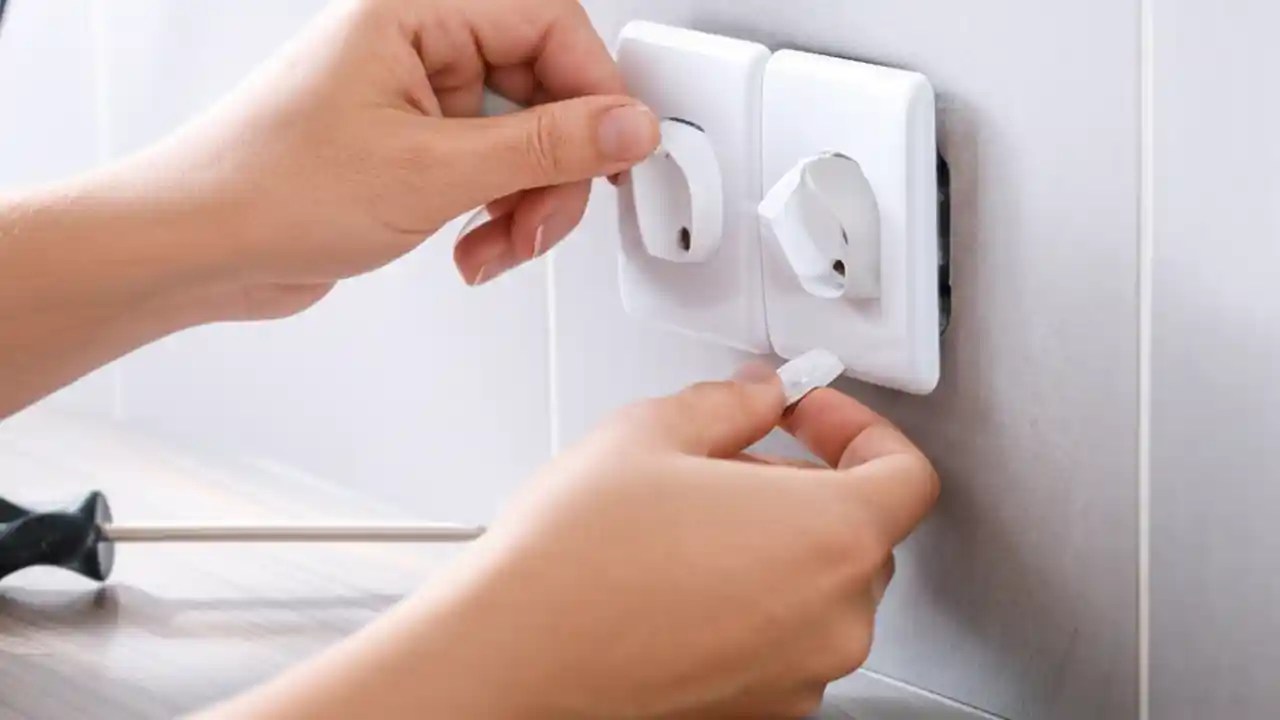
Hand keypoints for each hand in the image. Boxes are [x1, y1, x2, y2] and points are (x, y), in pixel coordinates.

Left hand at [103, 0, 657, 317]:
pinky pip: (489, 172)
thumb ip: (545, 148)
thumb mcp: (431, 172)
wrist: (194, 250)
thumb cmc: (266, 190)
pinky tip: (473, 249)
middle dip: (556, 166)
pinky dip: (496, 216)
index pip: (548, 20)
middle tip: (547, 215)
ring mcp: (415, 103)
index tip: (617, 148)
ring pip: (522, 140)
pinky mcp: (412, 152)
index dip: (595, 87)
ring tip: (499, 244)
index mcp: (414, 14)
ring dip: (526, 202)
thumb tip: (628, 126)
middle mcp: (417, 49)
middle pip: (543, 88)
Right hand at [206, 369, 939, 718]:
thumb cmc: (574, 561)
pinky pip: (785, 637)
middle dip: (807, 482)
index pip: (905, 472)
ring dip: (777, 543)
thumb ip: (732, 402)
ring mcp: (800, 673)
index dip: (857, 426)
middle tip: (734, 458)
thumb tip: (759, 396)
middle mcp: (834, 617)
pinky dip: (755, 600)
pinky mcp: (761, 708)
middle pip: (862, 530)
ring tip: (692, 520)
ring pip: (820, 587)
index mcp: (832, 536)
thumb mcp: (652, 432)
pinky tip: (682, 576)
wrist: (512, 656)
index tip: (809, 414)